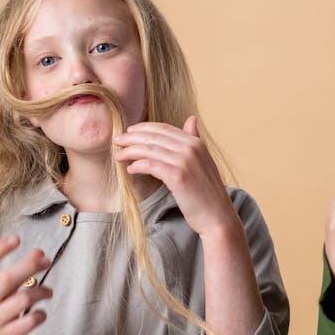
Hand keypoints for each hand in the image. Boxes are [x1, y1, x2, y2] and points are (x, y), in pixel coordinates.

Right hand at [0, 235, 52, 334]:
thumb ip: (10, 277)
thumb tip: (39, 254)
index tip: (17, 238)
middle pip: (7, 278)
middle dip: (29, 265)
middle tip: (46, 260)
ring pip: (22, 299)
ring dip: (41, 292)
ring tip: (48, 292)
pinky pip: (28, 322)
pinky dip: (40, 315)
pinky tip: (41, 314)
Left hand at [113, 116, 235, 236]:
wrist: (217, 216)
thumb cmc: (207, 192)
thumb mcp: (203, 161)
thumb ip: (195, 139)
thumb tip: (191, 119)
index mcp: (196, 142)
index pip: (164, 128)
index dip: (144, 128)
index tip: (130, 131)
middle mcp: (191, 148)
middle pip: (154, 137)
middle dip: (132, 137)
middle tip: (117, 141)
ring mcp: (185, 161)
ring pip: (149, 149)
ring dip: (130, 151)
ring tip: (118, 155)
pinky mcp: (177, 176)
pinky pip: (150, 165)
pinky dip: (137, 165)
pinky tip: (130, 169)